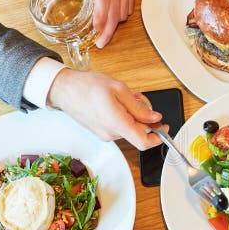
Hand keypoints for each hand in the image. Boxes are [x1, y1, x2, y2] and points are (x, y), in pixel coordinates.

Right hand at [47, 69, 164, 150]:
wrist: (63, 89)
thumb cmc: (86, 87)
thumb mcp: (119, 89)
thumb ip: (139, 106)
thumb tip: (154, 118)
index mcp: (116, 123)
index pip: (144, 142)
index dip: (159, 137)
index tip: (165, 128)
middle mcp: (111, 134)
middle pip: (139, 132)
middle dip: (145, 117)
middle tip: (139, 99)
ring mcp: (105, 135)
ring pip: (130, 129)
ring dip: (134, 115)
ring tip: (125, 98)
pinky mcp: (102, 132)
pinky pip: (120, 127)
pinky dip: (125, 117)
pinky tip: (118, 103)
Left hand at [63, 0, 134, 47]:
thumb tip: (50, 1)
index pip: (103, 5)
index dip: (100, 21)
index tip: (95, 32)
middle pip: (115, 15)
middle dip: (108, 32)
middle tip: (101, 43)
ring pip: (123, 14)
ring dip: (115, 24)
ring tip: (106, 29)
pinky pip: (129, 8)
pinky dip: (122, 15)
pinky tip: (114, 16)